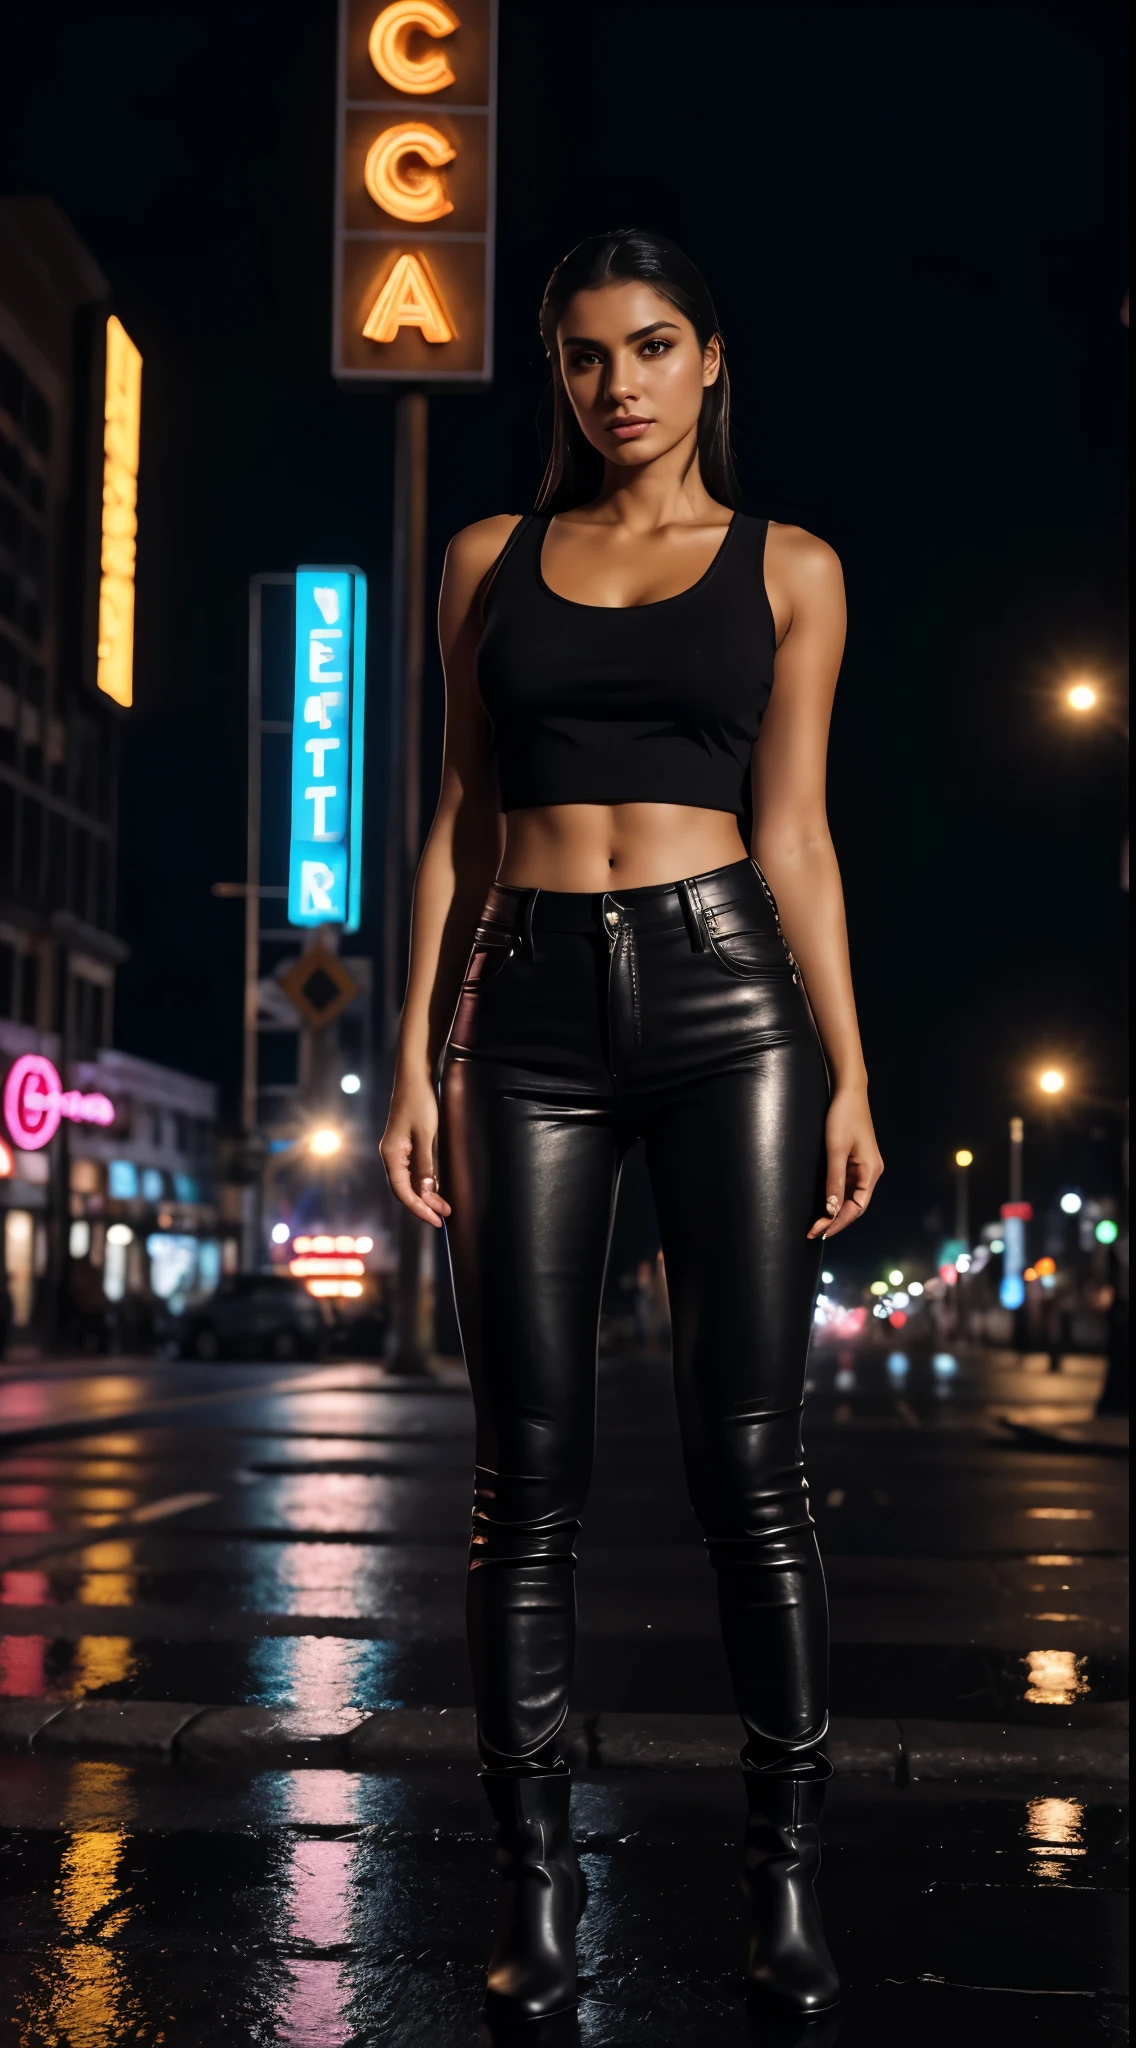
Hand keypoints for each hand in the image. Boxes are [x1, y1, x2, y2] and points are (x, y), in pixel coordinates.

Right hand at [379, 1076, 451, 1228]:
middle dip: (425, 1204)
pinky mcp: (407, 1145)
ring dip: (426, 1195)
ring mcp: (398, 1151)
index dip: (419, 1208)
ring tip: (445, 1207)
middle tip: (444, 1217)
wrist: (415, 1077)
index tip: (436, 1219)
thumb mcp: (426, 1135)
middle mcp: (391, 1155)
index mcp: (391, 1154)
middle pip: (405, 1189)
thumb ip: (425, 1165)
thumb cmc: (420, 1103)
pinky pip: (414, 1170)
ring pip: (410, 1181)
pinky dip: (425, 1182)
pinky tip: (437, 1188)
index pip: (402, 1191)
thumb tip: (426, 1192)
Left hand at [807, 1085, 882, 1239]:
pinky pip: (847, 1184)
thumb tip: (831, 1210)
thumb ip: (834, 1180)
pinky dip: (835, 1196)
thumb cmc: (843, 1117)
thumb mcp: (836, 1150)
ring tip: (816, 1222)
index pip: (857, 1207)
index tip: (820, 1231)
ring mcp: (863, 1166)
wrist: (849, 1091)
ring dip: (835, 1210)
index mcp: (871, 1171)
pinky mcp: (855, 1160)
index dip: (839, 1222)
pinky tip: (823, 1203)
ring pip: (850, 1196)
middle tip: (813, 1230)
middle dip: (835, 1220)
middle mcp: (870, 1172)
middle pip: (855, 1205)